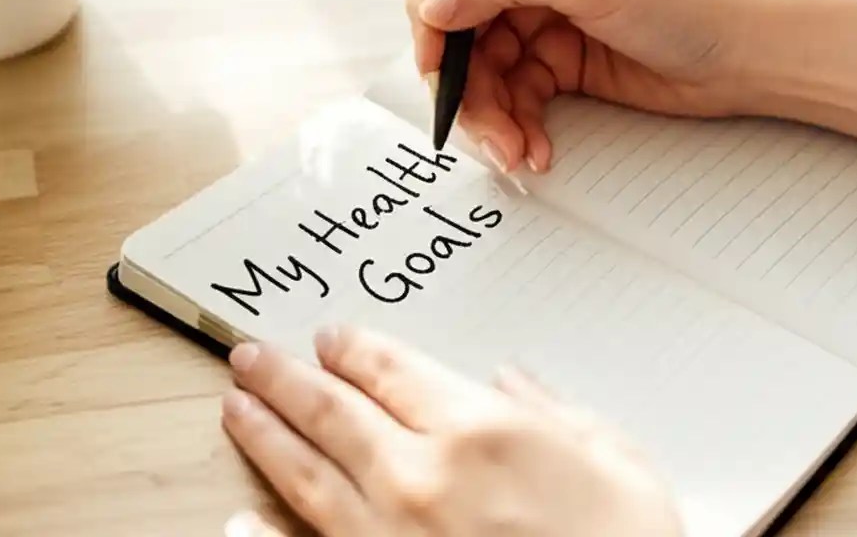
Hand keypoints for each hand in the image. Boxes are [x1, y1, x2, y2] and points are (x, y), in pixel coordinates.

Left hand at [219, 325, 682, 536]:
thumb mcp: (620, 465)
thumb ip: (559, 413)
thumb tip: (515, 381)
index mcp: (481, 430)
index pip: (391, 368)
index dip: (353, 347)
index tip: (331, 339)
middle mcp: (421, 476)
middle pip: (332, 408)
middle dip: (287, 376)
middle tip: (254, 356)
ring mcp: (388, 536)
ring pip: (305, 471)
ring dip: (263, 432)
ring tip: (236, 405)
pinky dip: (265, 535)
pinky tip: (238, 521)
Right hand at [402, 0, 775, 173]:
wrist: (753, 54)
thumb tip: (434, 3)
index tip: (433, 41)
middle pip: (455, 15)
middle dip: (457, 70)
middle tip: (463, 110)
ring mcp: (542, 13)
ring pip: (479, 65)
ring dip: (488, 112)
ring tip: (512, 145)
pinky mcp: (557, 61)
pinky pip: (512, 95)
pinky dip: (515, 124)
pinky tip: (533, 147)